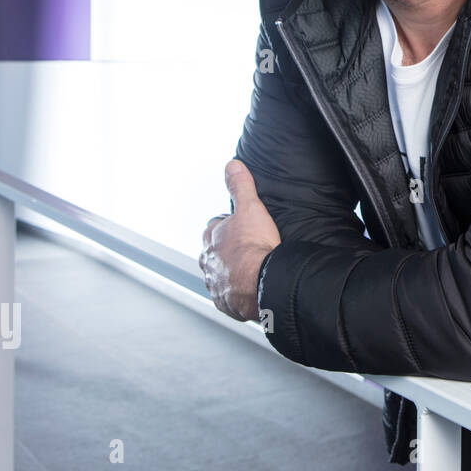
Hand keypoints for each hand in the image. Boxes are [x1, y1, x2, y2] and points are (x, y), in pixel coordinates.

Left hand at [198, 159, 279, 322]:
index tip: (240, 226)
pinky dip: (238, 294)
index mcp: (212, 239)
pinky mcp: (226, 303)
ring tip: (250, 271)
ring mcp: (216, 285)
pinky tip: (250, 290)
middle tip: (247, 249)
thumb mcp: (250, 208)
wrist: (261, 284)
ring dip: (232, 273)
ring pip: (220, 275)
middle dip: (227, 251)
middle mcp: (209, 263)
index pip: (215, 227)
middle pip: (215, 253)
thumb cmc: (254, 248)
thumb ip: (241, 186)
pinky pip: (229, 297)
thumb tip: (232, 166)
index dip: (228, 225)